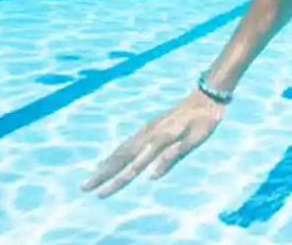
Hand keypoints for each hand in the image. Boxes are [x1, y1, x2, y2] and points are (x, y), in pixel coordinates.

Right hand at [82, 88, 224, 196]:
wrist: (207, 95)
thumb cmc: (204, 121)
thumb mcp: (194, 140)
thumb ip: (173, 158)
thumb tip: (151, 177)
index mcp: (159, 140)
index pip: (133, 167)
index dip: (116, 182)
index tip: (100, 195)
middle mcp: (149, 134)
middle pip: (121, 157)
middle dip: (102, 173)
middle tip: (84, 187)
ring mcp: (148, 128)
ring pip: (122, 148)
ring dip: (106, 163)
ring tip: (93, 176)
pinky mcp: (150, 126)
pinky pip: (128, 142)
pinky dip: (116, 153)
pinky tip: (112, 158)